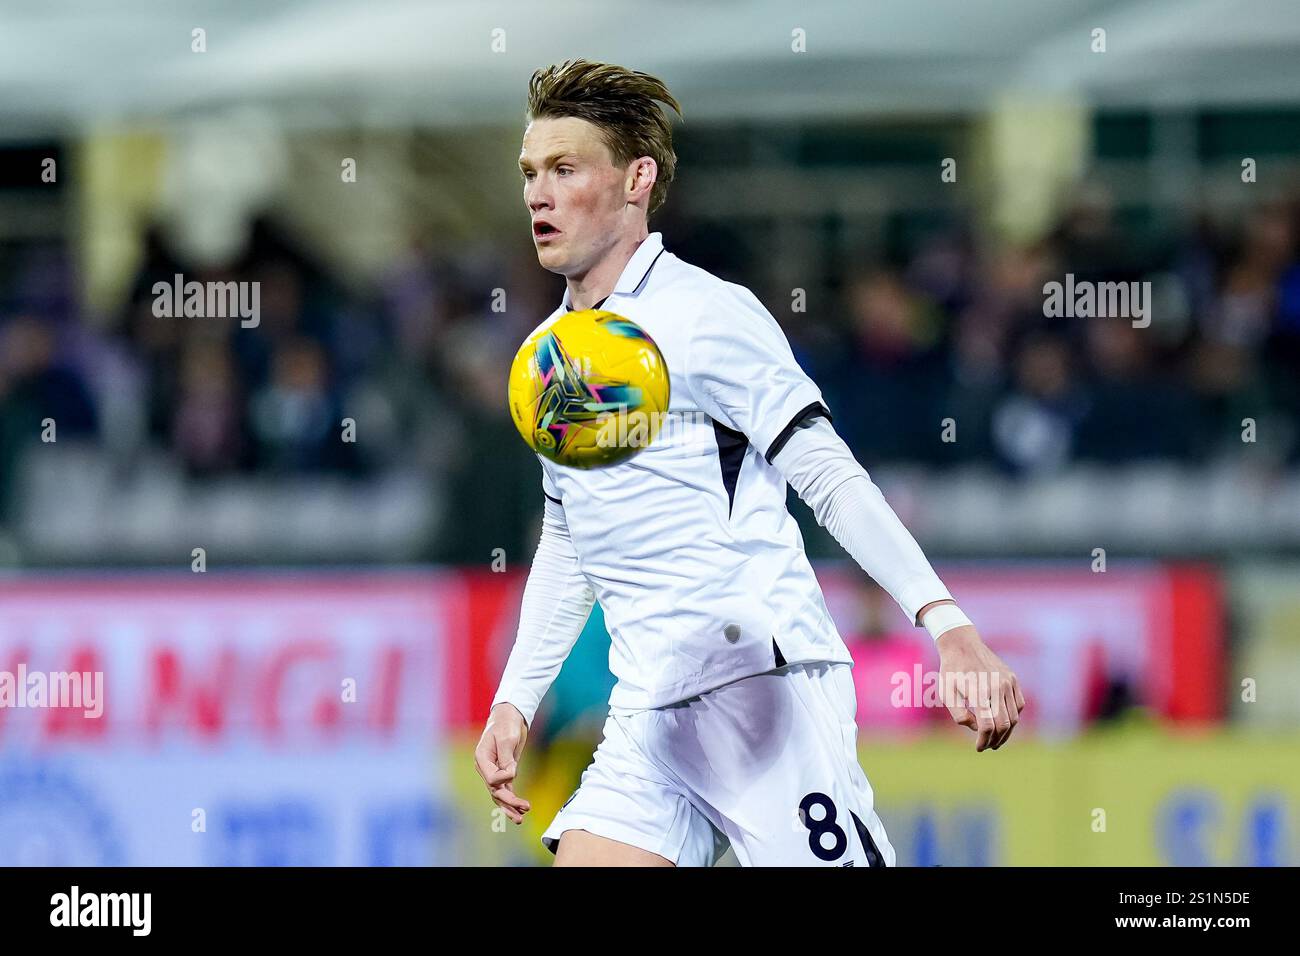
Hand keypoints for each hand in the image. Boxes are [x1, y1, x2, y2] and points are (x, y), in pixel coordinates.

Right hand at [474, 702, 531, 823]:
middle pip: (495, 790)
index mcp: (482, 759)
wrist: (509, 716)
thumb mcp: (507, 738)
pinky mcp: (503, 772)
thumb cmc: (507, 724)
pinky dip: (512, 800)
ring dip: (510, 807)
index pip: (491, 778)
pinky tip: (520, 811)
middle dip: (509, 801)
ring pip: (499, 794)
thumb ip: (507, 758)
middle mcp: (485, 768)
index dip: (503, 778)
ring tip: (520, 819)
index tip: (514, 769)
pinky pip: (506, 790)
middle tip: (524, 808)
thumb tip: (511, 775)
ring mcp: (493, 771)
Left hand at [934, 625, 1024, 751]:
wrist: (962, 645)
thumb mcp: (946, 694)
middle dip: (996, 740)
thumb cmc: (951, 671)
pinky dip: (1013, 717)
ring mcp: (1007, 682)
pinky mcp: (1013, 679)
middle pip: (1003, 724)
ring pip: (1014, 717)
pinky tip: (1002, 721)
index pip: (987, 725)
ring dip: (1006, 732)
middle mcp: (996, 686)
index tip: (979, 748)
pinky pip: (1018, 704)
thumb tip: (977, 728)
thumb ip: (959, 715)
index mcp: (978, 691)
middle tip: (988, 746)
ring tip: (996, 739)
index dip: (984, 741)